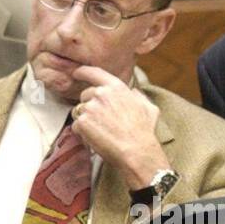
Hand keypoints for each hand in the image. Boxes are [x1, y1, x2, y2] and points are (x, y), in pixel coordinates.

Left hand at [69, 65, 169, 185]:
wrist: (137, 151)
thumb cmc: (144, 132)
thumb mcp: (149, 107)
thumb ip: (138, 96)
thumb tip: (134, 93)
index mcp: (116, 87)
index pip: (94, 73)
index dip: (83, 72)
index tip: (76, 73)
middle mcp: (101, 94)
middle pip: (85, 95)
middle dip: (89, 106)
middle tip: (101, 121)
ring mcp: (90, 108)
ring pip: (79, 111)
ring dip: (86, 120)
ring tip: (101, 132)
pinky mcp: (82, 122)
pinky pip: (76, 126)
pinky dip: (82, 133)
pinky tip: (95, 139)